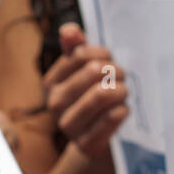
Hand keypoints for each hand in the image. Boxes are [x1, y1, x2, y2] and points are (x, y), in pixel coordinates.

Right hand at [42, 22, 128, 156]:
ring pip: (104, 93)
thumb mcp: (79, 73)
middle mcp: (55, 103)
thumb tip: (70, 30)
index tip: (109, 60)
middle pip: (96, 71)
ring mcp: (69, 125)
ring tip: (123, 92)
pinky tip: (122, 110)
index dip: (103, 54)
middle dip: (116, 71)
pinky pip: (112, 117)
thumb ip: (74, 49)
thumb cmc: (88, 98)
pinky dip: (122, 110)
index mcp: (51, 82)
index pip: (82, 54)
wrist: (92, 140)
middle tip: (121, 78)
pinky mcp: (87, 143)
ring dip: (121, 89)